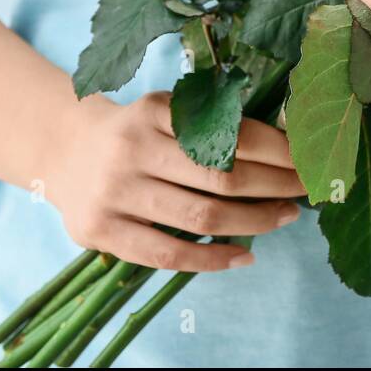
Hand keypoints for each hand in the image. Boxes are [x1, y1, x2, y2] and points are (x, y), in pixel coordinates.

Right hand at [46, 92, 304, 271]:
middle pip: (221, 177)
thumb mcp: (164, 110)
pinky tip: (244, 256)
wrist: (63, 149)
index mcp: (154, 112)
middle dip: (274, 186)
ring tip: (284, 218)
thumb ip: (209, 121)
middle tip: (305, 191)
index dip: (277, 151)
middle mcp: (133, 149)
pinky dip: (212, 260)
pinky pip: (168, 254)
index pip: (230, 133)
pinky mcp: (101, 230)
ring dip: (254, 222)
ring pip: (200, 217)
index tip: (307, 161)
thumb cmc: (134, 131)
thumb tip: (284, 144)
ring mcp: (115, 192)